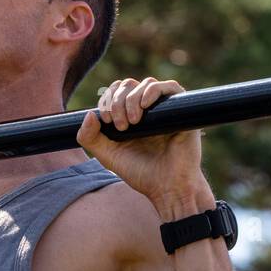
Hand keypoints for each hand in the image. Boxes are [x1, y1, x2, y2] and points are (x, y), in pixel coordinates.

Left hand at [76, 77, 208, 210]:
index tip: (107, 121)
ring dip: (132, 99)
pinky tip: (145, 105)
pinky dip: (153, 91)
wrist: (167, 187)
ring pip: (146, 84)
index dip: (108, 100)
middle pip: (128, 85)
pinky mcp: (182, 109)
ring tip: (132, 122)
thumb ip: (90, 138)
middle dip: (118, 101)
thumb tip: (88, 113)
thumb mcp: (108, 156)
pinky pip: (170, 87)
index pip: (116, 92)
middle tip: (120, 125)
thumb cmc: (141, 173)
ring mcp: (164, 108)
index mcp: (129, 116)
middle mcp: (147, 109)